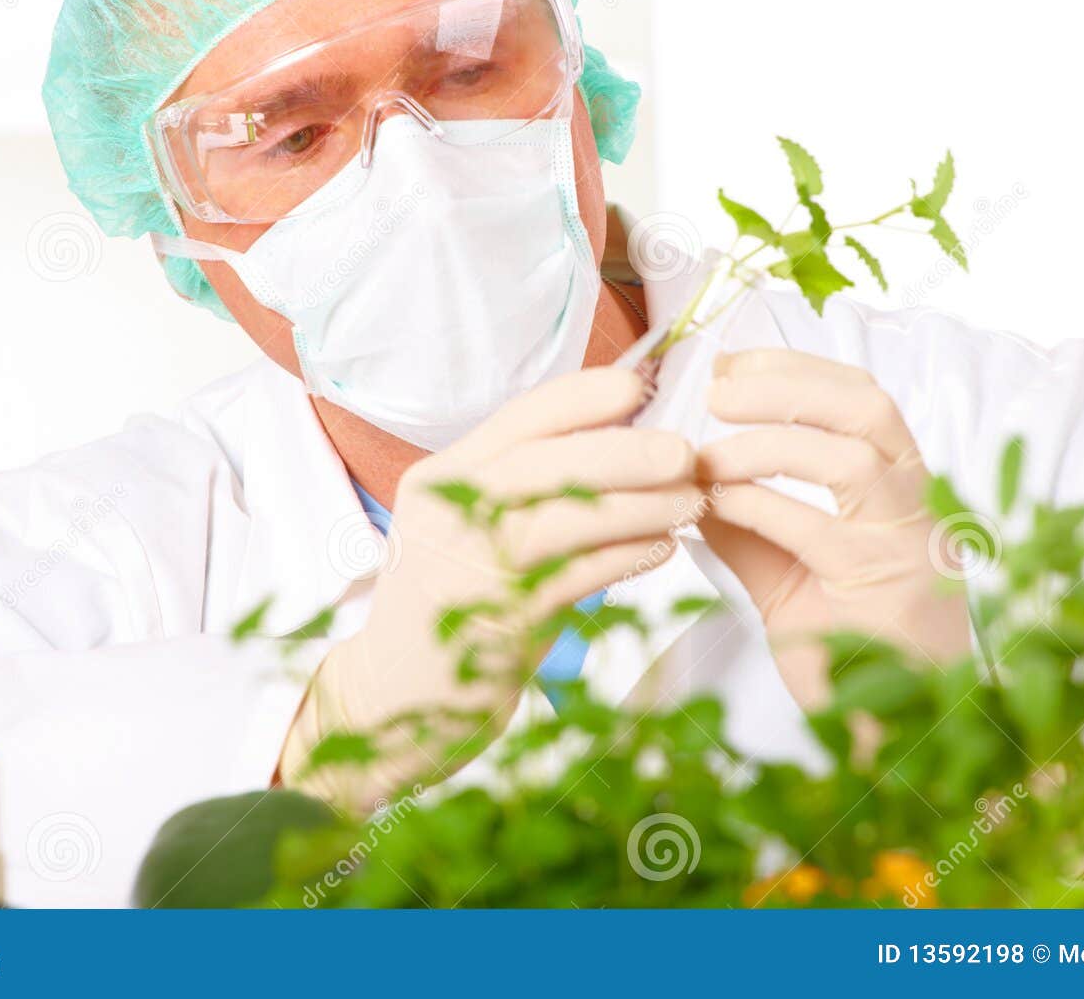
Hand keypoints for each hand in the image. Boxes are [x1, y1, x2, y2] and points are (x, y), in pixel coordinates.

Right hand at [281, 366, 699, 809]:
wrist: (393, 697)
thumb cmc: (450, 604)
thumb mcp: (467, 528)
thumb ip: (524, 488)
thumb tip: (621, 440)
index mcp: (440, 478)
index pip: (517, 420)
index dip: (580, 399)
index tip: (636, 386)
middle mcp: (445, 514)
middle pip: (542, 464)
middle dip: (622, 451)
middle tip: (683, 451)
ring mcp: (465, 568)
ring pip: (562, 518)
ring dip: (637, 506)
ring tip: (690, 501)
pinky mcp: (493, 621)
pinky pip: (574, 578)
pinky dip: (625, 558)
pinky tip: (662, 548)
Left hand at [695, 349, 971, 708]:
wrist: (893, 738)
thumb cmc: (851, 653)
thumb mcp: (790, 577)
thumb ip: (749, 528)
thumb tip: (691, 482)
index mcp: (901, 491)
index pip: (863, 398)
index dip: (798, 370)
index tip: (732, 364)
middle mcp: (916, 506)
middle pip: (868, 408)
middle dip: (788, 385)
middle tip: (719, 390)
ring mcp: (908, 545)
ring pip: (850, 458)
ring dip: (768, 444)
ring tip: (707, 456)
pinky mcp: (885, 590)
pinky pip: (818, 529)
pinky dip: (760, 505)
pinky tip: (716, 505)